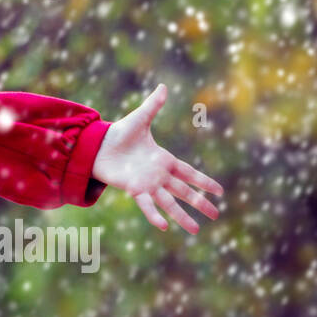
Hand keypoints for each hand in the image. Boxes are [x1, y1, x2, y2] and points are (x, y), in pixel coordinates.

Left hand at [91, 83, 223, 233]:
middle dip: (201, 203)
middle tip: (216, 215)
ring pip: (170, 202)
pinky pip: (146, 205)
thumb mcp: (139, 118)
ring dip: (182, 216)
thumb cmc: (119, 133)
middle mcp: (159, 175)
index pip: (189, 173)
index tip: (220, 191)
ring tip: (196, 231)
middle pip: (185, 191)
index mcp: (164, 160)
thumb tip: (163, 86)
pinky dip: (154, 215)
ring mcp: (147, 184)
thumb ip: (153, 105)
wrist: (96, 145)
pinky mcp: (134, 189)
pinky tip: (163, 227)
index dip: (204, 182)